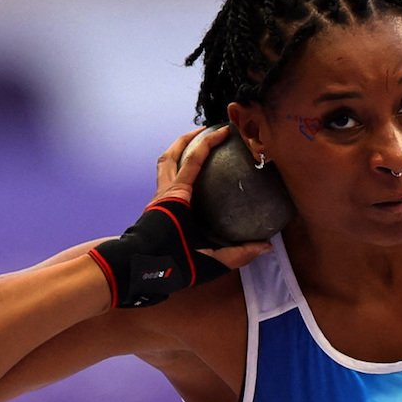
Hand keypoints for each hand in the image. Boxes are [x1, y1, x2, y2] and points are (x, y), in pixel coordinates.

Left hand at [154, 125, 271, 269]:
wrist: (135, 271)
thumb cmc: (170, 264)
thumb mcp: (209, 261)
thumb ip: (238, 254)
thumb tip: (265, 246)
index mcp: (178, 197)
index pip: (193, 160)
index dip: (209, 142)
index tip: (224, 131)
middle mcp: (165, 192)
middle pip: (172, 154)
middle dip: (189, 138)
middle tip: (207, 131)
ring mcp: (157, 198)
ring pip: (165, 164)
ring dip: (179, 151)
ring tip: (196, 146)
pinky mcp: (155, 207)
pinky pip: (166, 179)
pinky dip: (177, 169)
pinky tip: (189, 177)